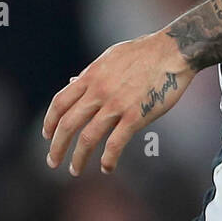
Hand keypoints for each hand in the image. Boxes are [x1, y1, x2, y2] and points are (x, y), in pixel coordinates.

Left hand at [43, 32, 195, 176]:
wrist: (174, 51)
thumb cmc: (145, 52)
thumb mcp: (111, 57)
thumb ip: (91, 73)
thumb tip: (73, 81)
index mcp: (91, 76)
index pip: (60, 103)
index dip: (50, 122)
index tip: (47, 135)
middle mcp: (99, 91)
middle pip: (68, 124)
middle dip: (57, 147)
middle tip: (53, 161)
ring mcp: (117, 104)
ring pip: (88, 138)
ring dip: (78, 158)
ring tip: (75, 169)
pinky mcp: (136, 116)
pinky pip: (116, 143)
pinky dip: (108, 159)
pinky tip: (107, 167)